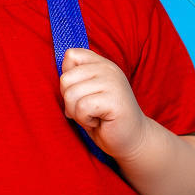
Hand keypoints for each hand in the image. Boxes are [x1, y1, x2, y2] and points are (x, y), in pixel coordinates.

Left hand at [59, 47, 150, 161]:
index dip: (68, 79)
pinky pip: (81, 108)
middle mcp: (108, 68)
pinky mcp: (114, 99)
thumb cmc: (105, 119)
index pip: (71, 55)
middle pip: (65, 79)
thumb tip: (61, 80)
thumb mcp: (87, 93)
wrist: (132, 139)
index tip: (81, 94)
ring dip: (77, 113)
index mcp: (102, 64)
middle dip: (69, 101)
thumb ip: (76, 80)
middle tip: (87, 110)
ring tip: (94, 116)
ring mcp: (113, 82)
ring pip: (71, 95)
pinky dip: (85, 120)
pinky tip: (99, 121)